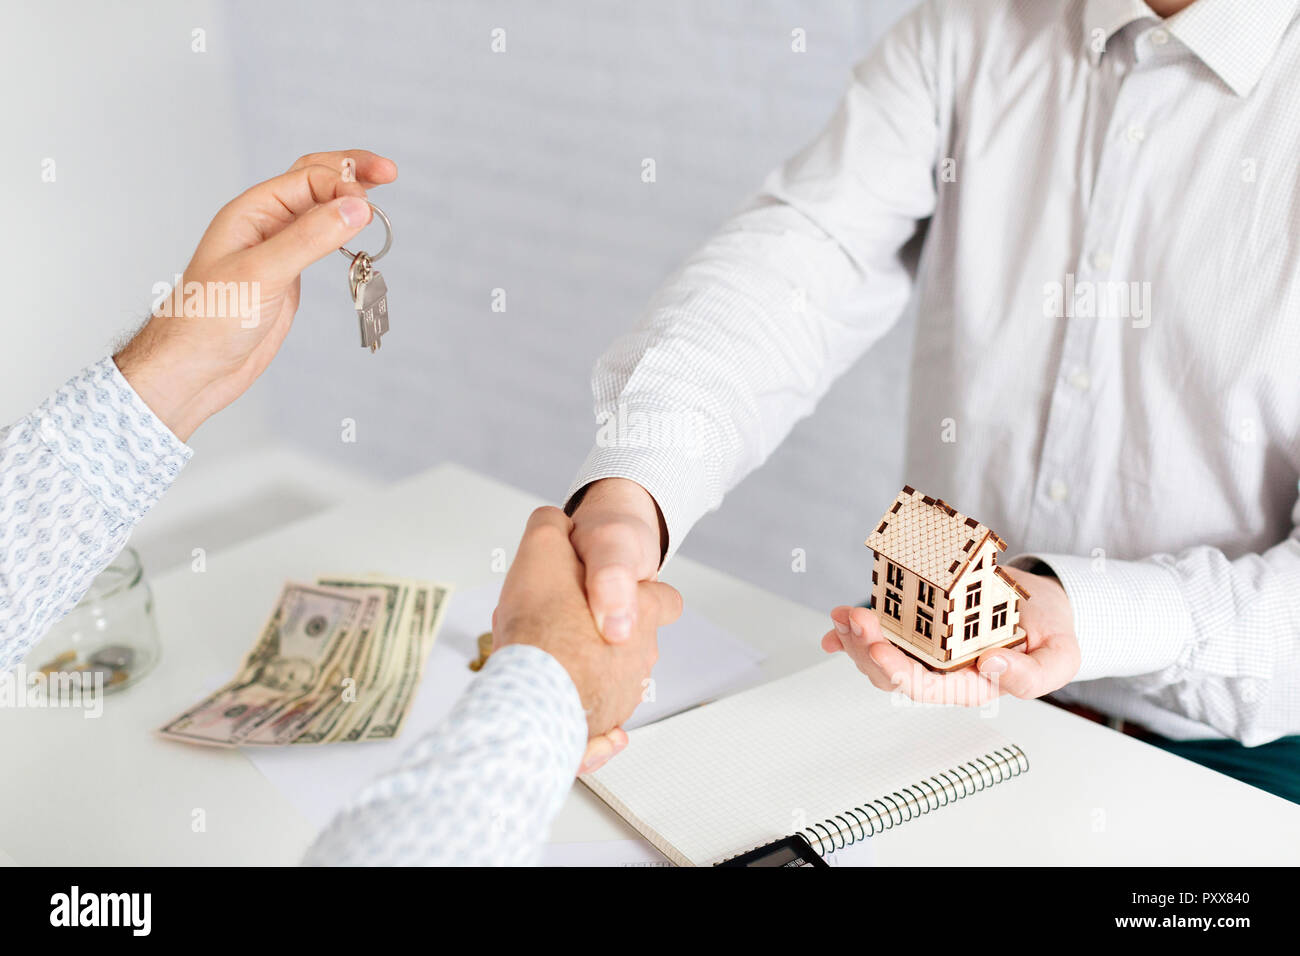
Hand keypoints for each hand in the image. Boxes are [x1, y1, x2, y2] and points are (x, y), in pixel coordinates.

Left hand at [113, 149, 397, 439]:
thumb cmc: (209, 320)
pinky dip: (345, 236)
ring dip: (350, 202)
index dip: (344, 184)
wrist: (195, 368)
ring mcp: (278, 251)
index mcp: (252, 212)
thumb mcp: (263, 273)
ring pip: (321, 212)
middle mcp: (266, 224)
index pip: (309, 178)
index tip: (369, 208)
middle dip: (353, 173)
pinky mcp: (287, 277)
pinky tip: (360, 240)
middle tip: (391, 172)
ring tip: (382, 196)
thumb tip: (357, 207)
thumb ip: (311, 238)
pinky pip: (321, 245)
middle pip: (315, 181)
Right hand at [493, 506, 682, 772]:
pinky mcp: (594, 731)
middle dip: (599, 638)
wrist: (526, 699)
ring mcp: (620, 698)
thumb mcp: (546, 549)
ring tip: (542, 662)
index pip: (665, 600)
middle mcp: (640, 658)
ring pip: (607, 683)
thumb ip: (551, 529)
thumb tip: (554, 521)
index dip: (642, 594)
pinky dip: (577, 720)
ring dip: (583, 675)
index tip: (622, 594)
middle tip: (559, 627)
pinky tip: (553, 707)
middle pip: (630, 644)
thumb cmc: (541, 624)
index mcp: (642, 611)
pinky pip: (592, 727)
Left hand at [821, 566, 1080, 705]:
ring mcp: (927, 653)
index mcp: (972, 685)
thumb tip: (990, 666)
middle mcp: (943, 673)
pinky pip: (881, 637)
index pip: (926, 689)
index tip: (879, 650)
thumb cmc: (1051, 633)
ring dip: (856, 639)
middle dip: (867, 650)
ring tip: (842, 614)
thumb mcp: (1060, 656)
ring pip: (881, 656)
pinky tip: (834, 629)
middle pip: (893, 674)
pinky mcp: (918, 631)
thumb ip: (1032, 674)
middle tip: (855, 620)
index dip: (898, 673)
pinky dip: (854, 635)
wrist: (1044, 608)